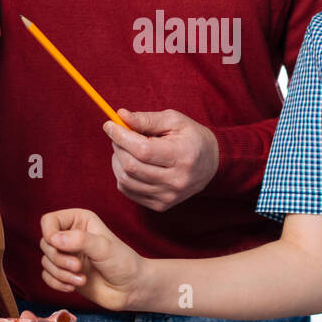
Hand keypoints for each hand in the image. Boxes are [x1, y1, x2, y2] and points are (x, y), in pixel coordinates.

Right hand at [39, 208, 144, 311]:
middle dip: (58, 258)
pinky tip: (72, 287)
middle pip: (45, 243)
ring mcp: (67, 255)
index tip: (56, 244)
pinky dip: (57, 283)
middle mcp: (70, 236)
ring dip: (60, 274)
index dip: (48, 232)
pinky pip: (47, 277)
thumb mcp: (104, 247)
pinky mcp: (65, 273)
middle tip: (78, 267)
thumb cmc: (123, 263)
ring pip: (45, 262)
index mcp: (80, 221)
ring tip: (82, 280)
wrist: (130, 288)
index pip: (49, 220)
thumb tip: (53, 239)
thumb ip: (80, 240)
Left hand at [104, 109, 218, 211]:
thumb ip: (147, 119)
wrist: (212, 164)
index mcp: (182, 157)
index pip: (142, 150)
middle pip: (131, 166)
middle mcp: (176, 181)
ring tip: (126, 149)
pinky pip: (129, 191)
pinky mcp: (160, 205)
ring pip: (126, 181)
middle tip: (118, 135)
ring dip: (117, 161)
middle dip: (118, 147)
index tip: (110, 125)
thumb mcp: (174, 121)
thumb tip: (121, 116)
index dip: (121, 137)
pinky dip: (123, 175)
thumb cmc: (191, 138)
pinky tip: (131, 163)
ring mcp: (168, 196)